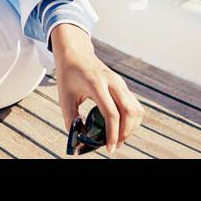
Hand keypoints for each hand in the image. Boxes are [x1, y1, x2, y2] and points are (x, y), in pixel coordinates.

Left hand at [49, 24, 143, 153]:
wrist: (75, 53)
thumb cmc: (68, 74)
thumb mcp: (64, 96)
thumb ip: (71, 118)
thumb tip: (77, 140)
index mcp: (96, 83)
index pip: (111, 113)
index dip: (112, 133)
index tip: (109, 148)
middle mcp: (112, 82)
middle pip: (129, 112)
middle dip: (124, 133)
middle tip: (114, 145)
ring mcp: (120, 82)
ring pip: (136, 109)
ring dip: (131, 127)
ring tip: (118, 137)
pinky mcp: (123, 85)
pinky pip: (135, 105)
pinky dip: (132, 119)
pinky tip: (122, 126)